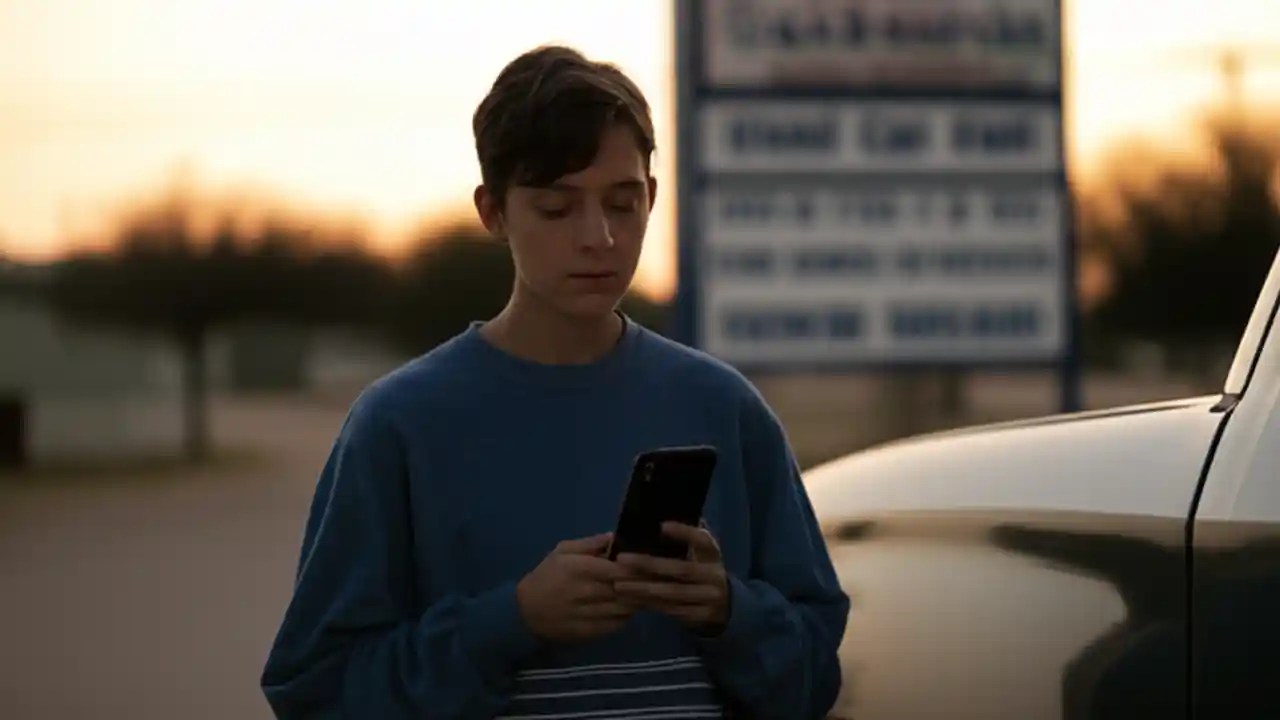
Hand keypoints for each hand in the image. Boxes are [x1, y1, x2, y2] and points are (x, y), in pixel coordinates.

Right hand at [516, 532, 638, 642]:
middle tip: (653, 577)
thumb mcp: (562, 551)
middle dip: (642, 583)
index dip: (637, 566)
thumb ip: (589, 543)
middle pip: (626, 589)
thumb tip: (615, 536)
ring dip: (638, 600)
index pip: (618, 568)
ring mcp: (589, 615)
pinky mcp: (590, 632)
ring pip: (625, 607)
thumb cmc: (546, 576)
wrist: (526, 612)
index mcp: (579, 568)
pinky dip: (627, 615)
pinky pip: (618, 624)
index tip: (647, 561)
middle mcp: (585, 592)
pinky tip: (629, 607)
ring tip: (645, 591)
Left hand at [613, 521, 729, 634]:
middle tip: (622, 560)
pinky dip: (648, 604)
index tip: (661, 526)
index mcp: (712, 555)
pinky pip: (669, 610)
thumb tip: (662, 515)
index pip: (702, 541)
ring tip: (618, 584)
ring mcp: (707, 598)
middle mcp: (713, 575)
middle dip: (649, 565)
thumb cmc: (703, 570)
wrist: (726, 606)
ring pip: (671, 593)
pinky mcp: (699, 616)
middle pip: (680, 569)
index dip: (684, 533)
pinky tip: (629, 599)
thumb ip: (688, 536)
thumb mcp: (702, 553)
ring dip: (643, 589)